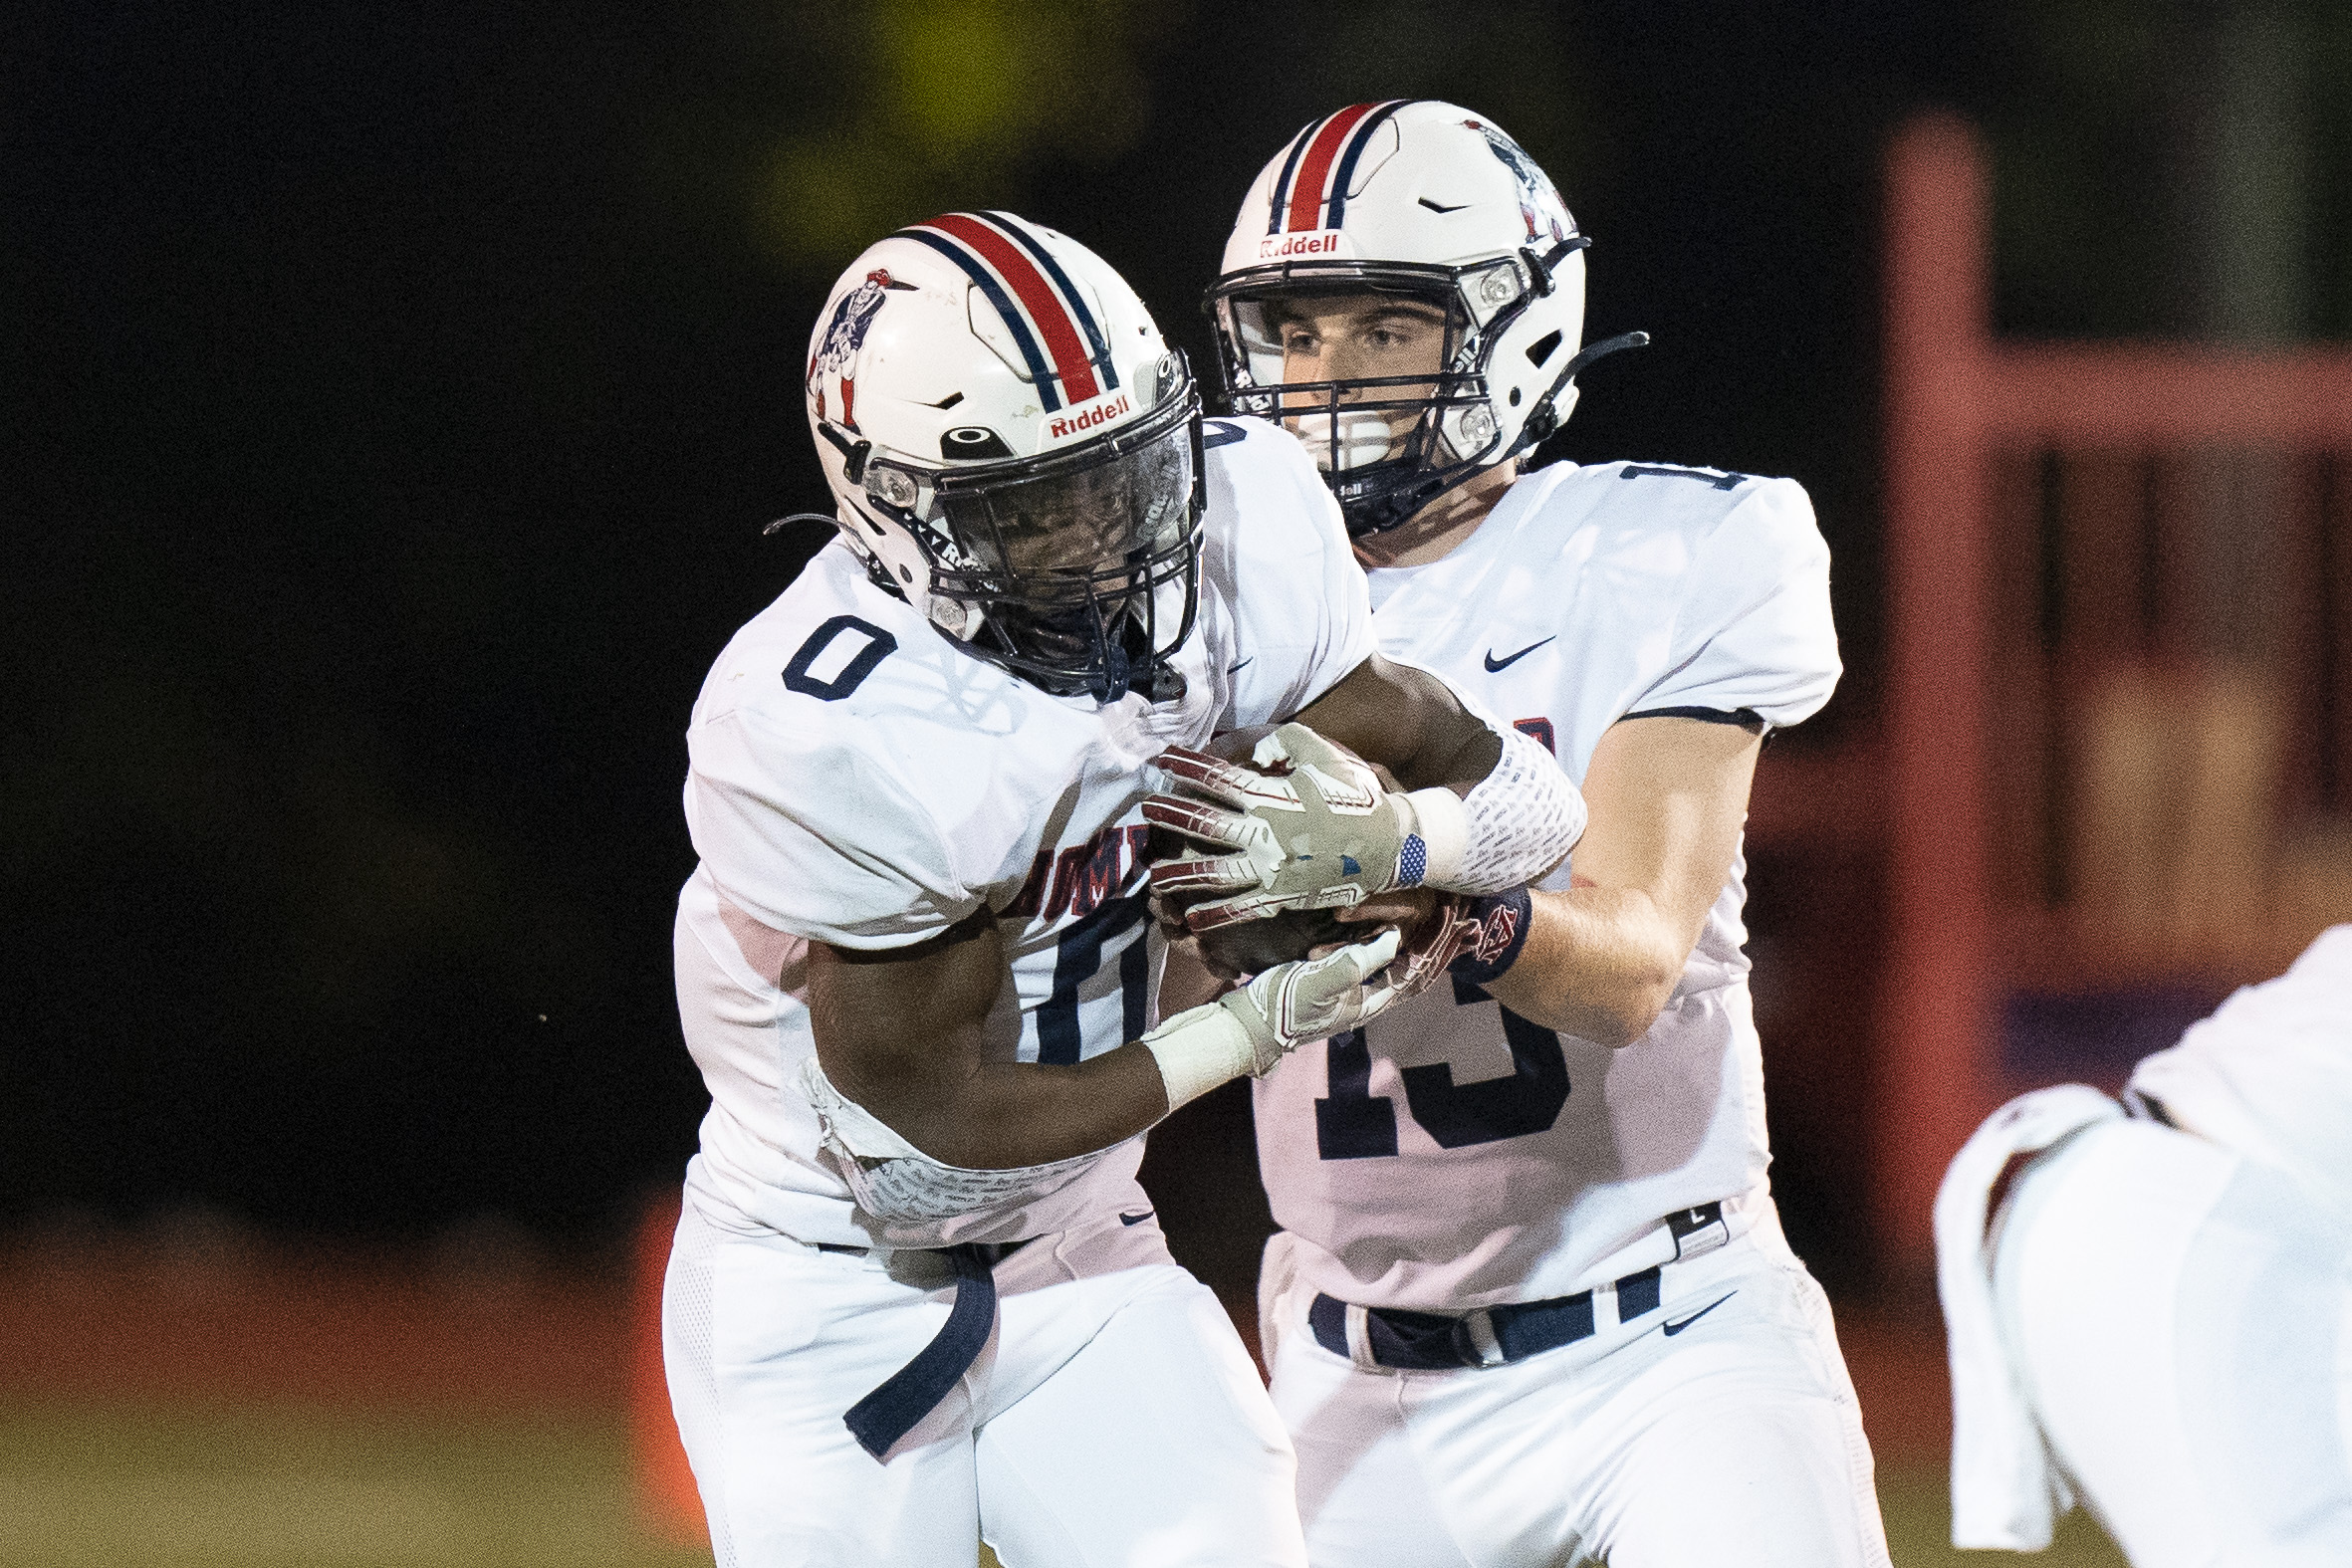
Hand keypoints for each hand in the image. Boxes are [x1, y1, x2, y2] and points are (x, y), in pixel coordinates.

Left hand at [1145, 723, 1428, 932]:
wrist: (1390, 845)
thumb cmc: (1355, 797)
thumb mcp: (1326, 757)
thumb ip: (1288, 743)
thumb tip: (1256, 748)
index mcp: (1272, 797)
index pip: (1216, 777)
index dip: (1185, 766)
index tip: (1161, 758)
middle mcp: (1264, 834)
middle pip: (1204, 823)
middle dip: (1170, 814)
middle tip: (1144, 809)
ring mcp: (1270, 869)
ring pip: (1212, 872)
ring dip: (1178, 872)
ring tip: (1152, 872)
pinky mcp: (1282, 897)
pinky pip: (1241, 909)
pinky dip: (1214, 915)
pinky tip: (1190, 918)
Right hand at [1216, 928, 1404, 1072]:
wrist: (1249, 1023)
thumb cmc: (1287, 1004)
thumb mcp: (1326, 980)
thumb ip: (1360, 960)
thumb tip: (1394, 939)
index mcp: (1365, 1004)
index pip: (1403, 978)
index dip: (1418, 955)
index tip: (1428, 930)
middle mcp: (1356, 1002)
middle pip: (1389, 973)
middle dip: (1400, 950)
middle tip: (1410, 922)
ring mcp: (1338, 996)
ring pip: (1368, 968)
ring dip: (1376, 948)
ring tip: (1386, 923)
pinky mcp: (1320, 987)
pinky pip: (1347, 965)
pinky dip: (1354, 949)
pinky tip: (1349, 934)